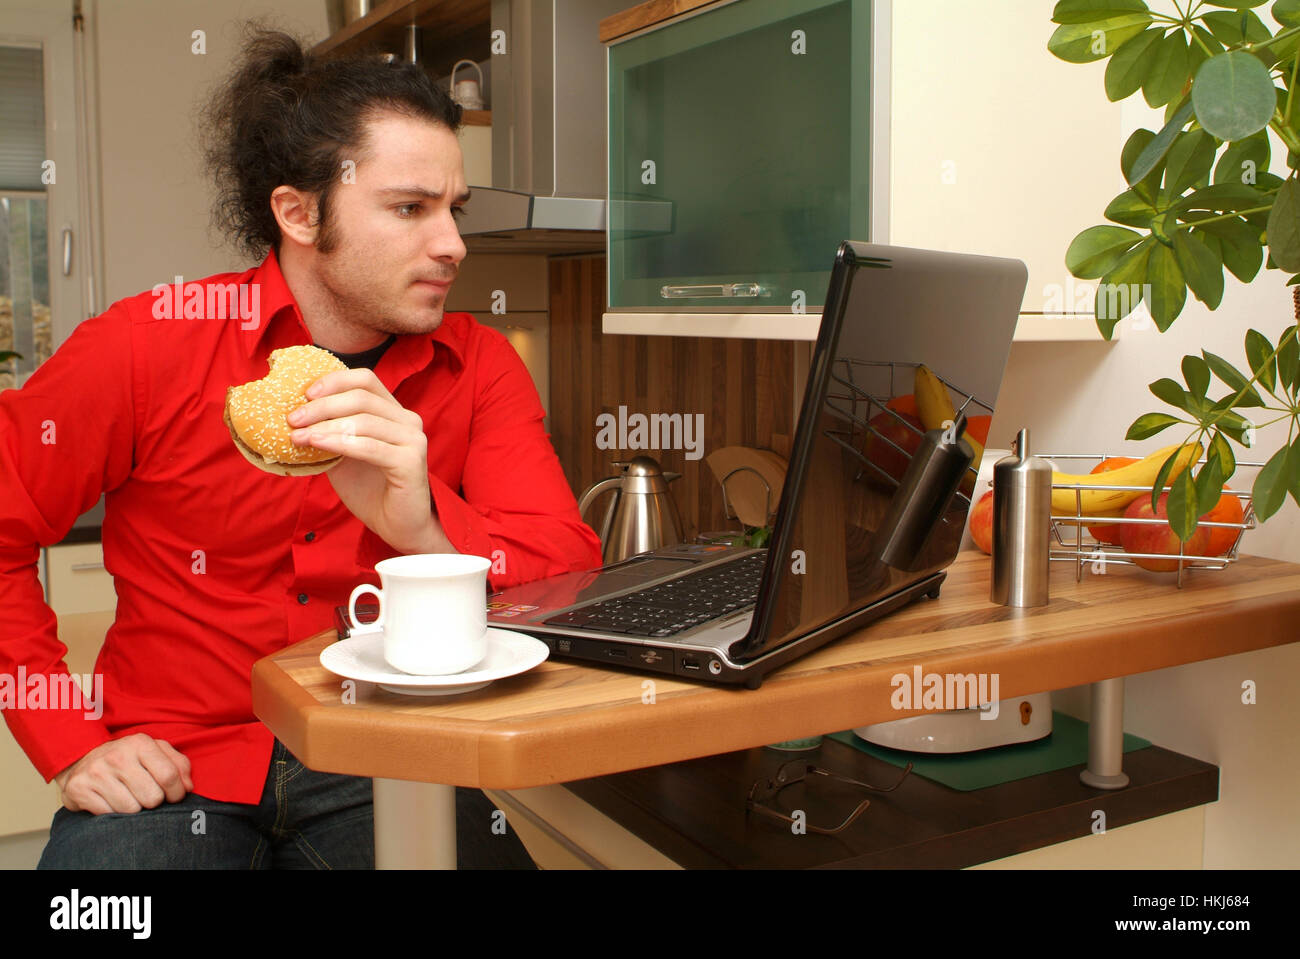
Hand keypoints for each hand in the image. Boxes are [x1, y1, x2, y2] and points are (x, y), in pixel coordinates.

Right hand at [54, 734, 193, 814]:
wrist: (82, 759)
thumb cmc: (128, 758)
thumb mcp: (155, 752)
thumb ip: (178, 765)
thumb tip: (188, 787)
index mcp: (140, 743)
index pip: (169, 776)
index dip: (177, 793)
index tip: (174, 797)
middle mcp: (117, 755)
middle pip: (152, 797)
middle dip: (154, 801)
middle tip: (147, 795)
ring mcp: (97, 772)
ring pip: (131, 809)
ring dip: (134, 808)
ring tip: (128, 797)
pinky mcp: (79, 789)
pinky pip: (109, 815)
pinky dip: (114, 813)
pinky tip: (111, 801)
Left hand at [286, 368, 448, 553]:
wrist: (397, 525)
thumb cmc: (370, 489)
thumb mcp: (343, 454)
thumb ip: (330, 432)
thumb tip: (293, 416)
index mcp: (393, 412)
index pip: (365, 379)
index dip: (334, 381)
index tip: (303, 394)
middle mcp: (408, 420)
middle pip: (362, 397)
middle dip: (322, 405)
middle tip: (292, 418)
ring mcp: (413, 439)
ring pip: (364, 420)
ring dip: (325, 425)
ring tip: (298, 436)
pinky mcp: (411, 462)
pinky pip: (370, 447)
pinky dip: (339, 442)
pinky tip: (316, 443)